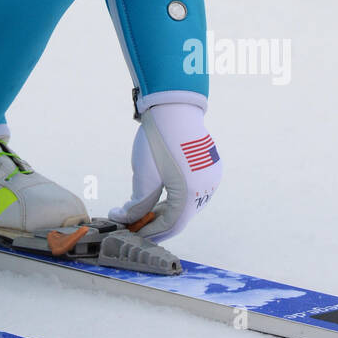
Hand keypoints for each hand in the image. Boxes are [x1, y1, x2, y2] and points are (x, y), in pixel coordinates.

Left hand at [109, 102, 220, 243]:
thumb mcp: (144, 176)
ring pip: (189, 203)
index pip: (170, 225)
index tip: (133, 232)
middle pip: (181, 216)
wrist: (173, 105)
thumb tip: (124, 219)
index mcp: (191, 195)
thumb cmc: (157, 140)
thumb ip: (137, 205)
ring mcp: (212, 177)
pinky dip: (178, 196)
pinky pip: (195, 189)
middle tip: (136, 222)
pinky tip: (161, 193)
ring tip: (145, 210)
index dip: (150, 232)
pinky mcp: (212, 166)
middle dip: (157, 222)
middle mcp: (207, 189)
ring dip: (168, 209)